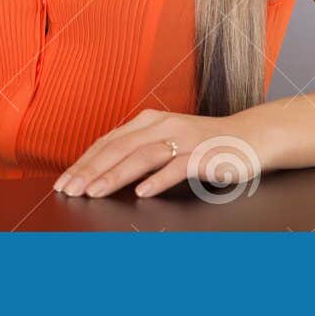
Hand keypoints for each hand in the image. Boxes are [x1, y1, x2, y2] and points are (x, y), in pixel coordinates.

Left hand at [53, 108, 262, 197]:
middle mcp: (162, 125)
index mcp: (149, 122)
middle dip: (90, 170)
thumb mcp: (167, 143)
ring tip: (95, 192)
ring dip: (115, 175)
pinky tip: (143, 193)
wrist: (250, 138)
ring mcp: (183, 138)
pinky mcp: (202, 154)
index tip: (64, 181)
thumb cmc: (204, 145)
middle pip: (118, 148)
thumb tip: (103, 173)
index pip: (107, 142)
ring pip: (141, 155)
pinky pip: (177, 166)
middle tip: (69, 189)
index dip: (83, 161)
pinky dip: (158, 180)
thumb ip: (140, 152)